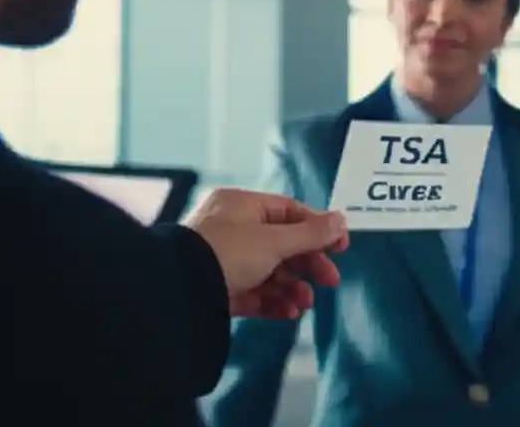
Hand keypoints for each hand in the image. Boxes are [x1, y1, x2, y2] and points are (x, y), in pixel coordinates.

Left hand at [185, 188, 348, 318]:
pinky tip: (289, 312)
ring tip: (306, 302)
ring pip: (268, 271)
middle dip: (307, 264)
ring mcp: (224, 259)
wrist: (178, 290)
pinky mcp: (218, 288)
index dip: (318, 228)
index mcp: (242, 205)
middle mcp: (232, 228)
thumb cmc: (229, 252)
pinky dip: (272, 301)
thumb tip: (341, 220)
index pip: (289, 211)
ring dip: (292, 287)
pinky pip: (252, 292)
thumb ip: (311, 234)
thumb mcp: (274, 241)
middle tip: (330, 280)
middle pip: (281, 243)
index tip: (341, 246)